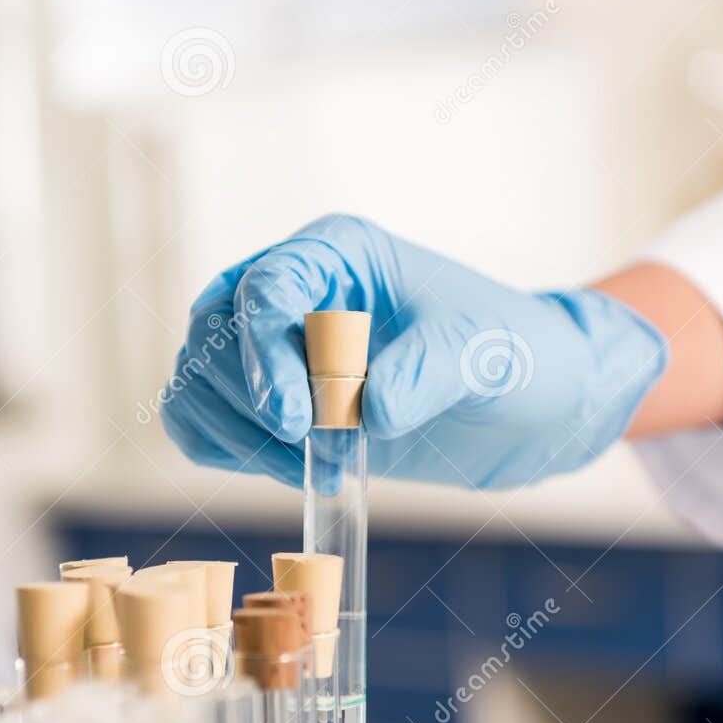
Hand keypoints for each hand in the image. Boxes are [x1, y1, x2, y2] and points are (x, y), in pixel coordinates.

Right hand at [158, 214, 666, 489]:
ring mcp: (271, 345)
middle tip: (323, 446)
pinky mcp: (269, 399)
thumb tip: (366, 411)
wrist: (526, 400)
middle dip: (253, 402)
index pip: (264, 290)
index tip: (295, 420)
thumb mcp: (483, 355)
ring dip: (241, 434)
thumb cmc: (511, 354)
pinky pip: (201, 421)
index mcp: (335, 252)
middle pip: (213, 336)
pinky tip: (297, 470)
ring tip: (321, 463)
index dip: (264, 356)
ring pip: (196, 381)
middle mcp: (290, 290)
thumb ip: (427, 373)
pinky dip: (231, 451)